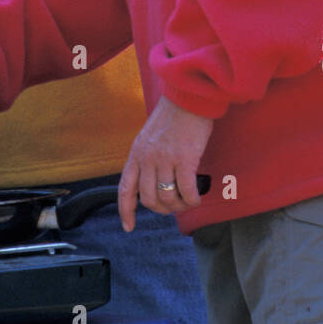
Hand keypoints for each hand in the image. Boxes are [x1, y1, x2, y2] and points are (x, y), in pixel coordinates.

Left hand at [118, 96, 212, 231]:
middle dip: (163, 209)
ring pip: (168, 198)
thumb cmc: (173, 115)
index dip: (126, 211)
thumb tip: (154, 183)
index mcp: (136, 153)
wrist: (189, 96)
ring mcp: (165, 159)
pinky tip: (197, 197)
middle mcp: (147, 158)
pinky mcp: (185, 158)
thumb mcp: (149, 136)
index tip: (129, 227)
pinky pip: (187, 191)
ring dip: (179, 206)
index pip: (125, 189)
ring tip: (188, 200)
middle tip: (175, 205)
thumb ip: (147, 158)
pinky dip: (192, 199)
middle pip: (149, 199)